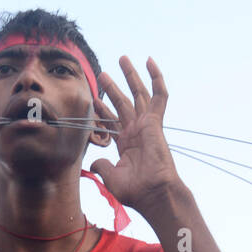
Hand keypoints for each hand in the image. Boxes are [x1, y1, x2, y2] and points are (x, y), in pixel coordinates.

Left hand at [90, 56, 182, 211]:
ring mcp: (146, 125)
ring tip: (121, 59)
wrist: (153, 193)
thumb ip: (101, 166)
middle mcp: (136, 131)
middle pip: (123, 102)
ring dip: (130, 76)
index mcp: (126, 144)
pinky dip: (156, 78)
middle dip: (113, 87)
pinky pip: (159, 95)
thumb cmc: (136, 191)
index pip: (112, 120)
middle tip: (103, 73)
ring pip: (138, 94)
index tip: (92, 99)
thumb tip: (92, 161)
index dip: (102, 109)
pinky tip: (149, 61)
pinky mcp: (155, 121)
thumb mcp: (111, 177)